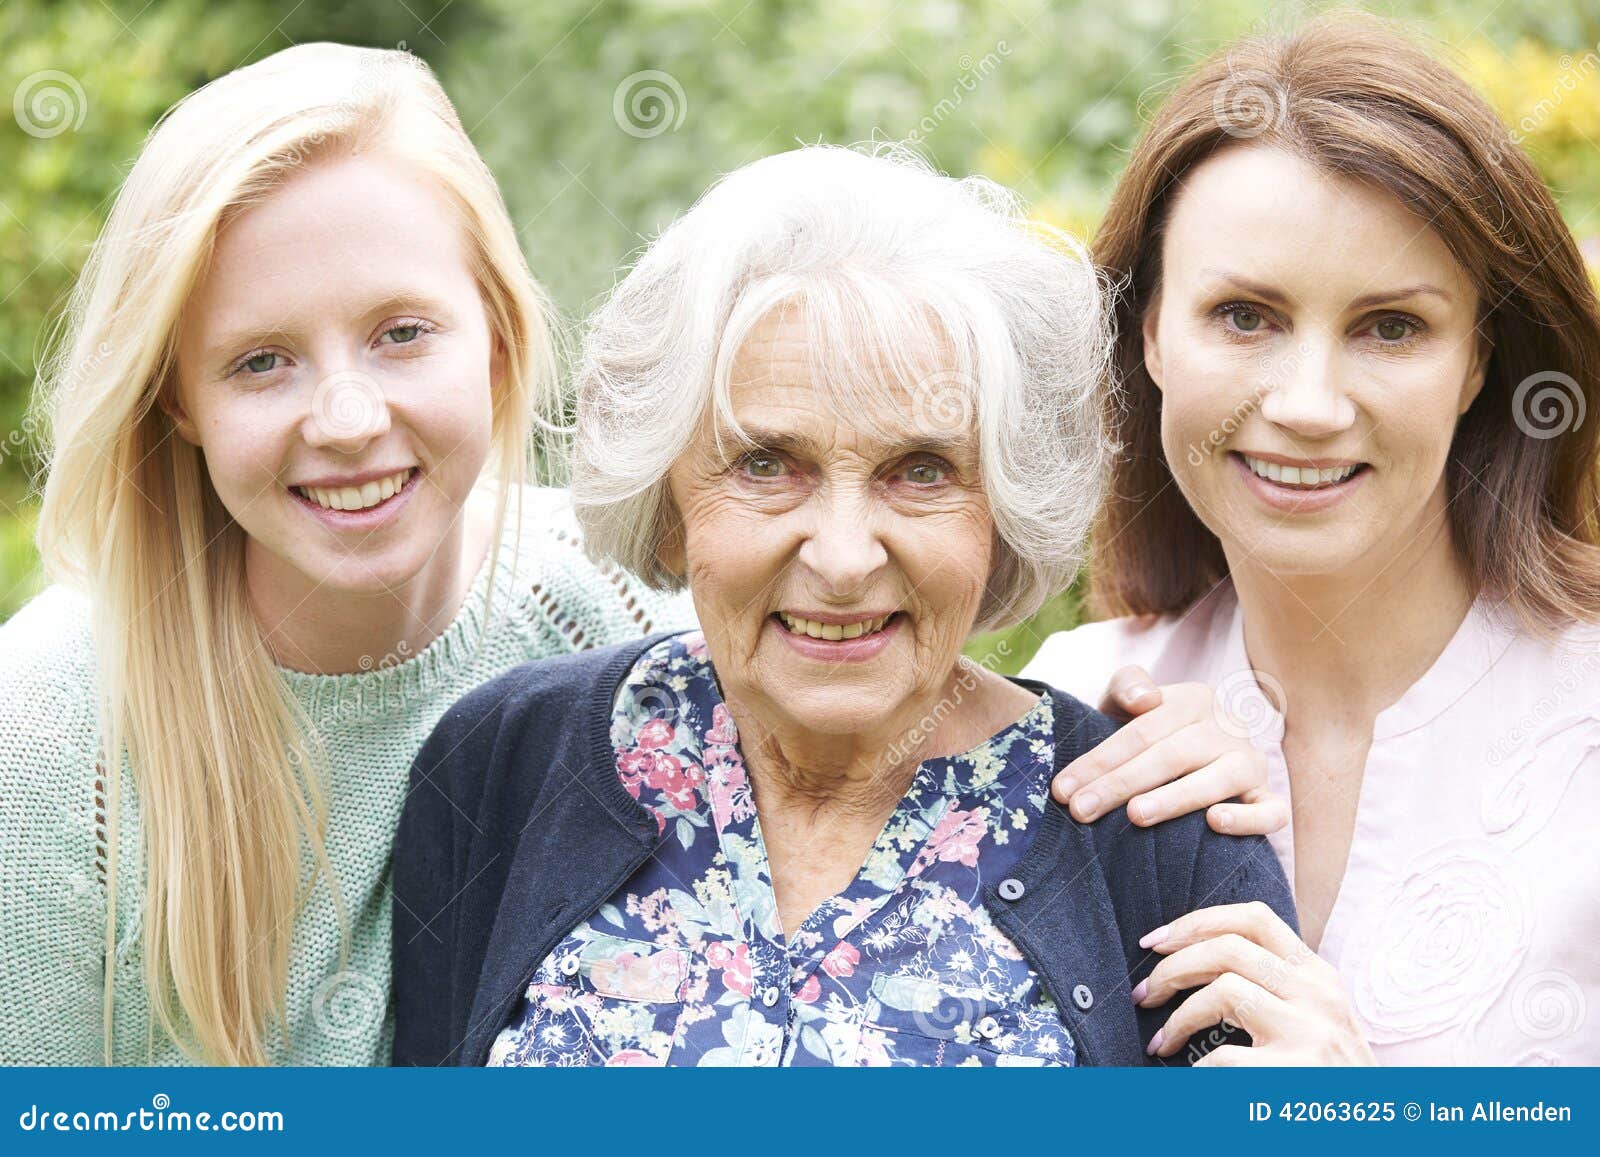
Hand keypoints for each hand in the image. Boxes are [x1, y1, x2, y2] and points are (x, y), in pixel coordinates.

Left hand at [1052, 665, 1288, 833]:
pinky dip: (1246, 819)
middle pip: (1170, 755)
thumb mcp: (1126, 703)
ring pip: (1218, 780)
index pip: (1142, 730)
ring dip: (1175, 798)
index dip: (1099, 759)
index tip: (1063, 790)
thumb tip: (1143, 699)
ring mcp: (1251, 764)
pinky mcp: (1268, 799)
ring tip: (1136, 815)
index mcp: (1193, 700)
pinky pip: (1270, 812)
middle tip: (1082, 810)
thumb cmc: (1148, 735)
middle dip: (1120, 784)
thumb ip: (1127, 685)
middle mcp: (1226, 728)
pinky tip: (1214, 822)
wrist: (1191, 758)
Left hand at [1134, 901, 1375, 1065]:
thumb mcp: (1316, 1017)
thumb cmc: (1330, 1077)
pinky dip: (1199, 1069)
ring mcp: (1311, 1033)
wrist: (1373, 1128)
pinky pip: (1223, 1058)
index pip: (1253, 919)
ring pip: (1222, 991)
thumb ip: (1274, 983)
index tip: (1158, 941)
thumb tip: (1195, 956)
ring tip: (1163, 1042)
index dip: (1196, 921)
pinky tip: (1197, 1079)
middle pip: (1227, 948)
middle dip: (1171, 967)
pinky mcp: (1296, 1074)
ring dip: (1178, 1019)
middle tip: (1145, 993)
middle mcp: (1319, 995)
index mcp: (1319, 975)